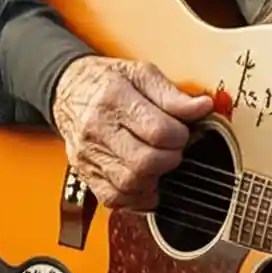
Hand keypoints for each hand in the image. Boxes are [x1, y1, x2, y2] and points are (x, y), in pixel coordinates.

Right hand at [52, 55, 212, 210]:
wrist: (68, 90)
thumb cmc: (108, 81)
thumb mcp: (142, 74)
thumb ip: (173, 95)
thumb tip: (203, 108)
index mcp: (113, 99)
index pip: (157, 130)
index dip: (180, 135)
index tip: (182, 131)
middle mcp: (96, 130)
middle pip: (144, 162)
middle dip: (170, 158)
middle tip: (174, 148)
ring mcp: (88, 155)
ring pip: (129, 185)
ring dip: (155, 179)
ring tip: (161, 162)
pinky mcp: (85, 174)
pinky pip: (114, 198)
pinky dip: (137, 198)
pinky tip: (147, 183)